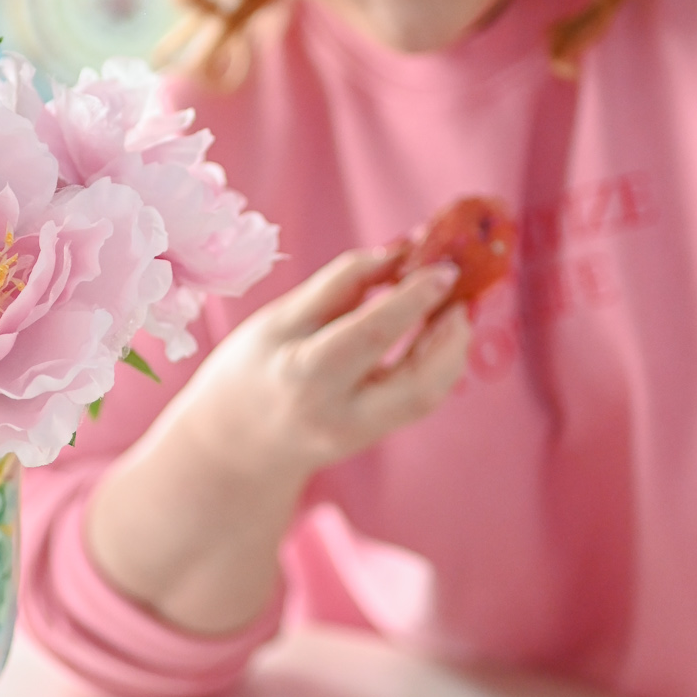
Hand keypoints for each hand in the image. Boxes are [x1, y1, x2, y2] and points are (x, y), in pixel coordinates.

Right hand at [165, 245, 471, 486]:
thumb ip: (340, 284)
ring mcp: (360, 435)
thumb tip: (398, 252)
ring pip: (428, 396)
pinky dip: (439, 364)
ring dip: (452, 348)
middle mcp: (338, 414)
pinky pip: (420, 401)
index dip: (414, 297)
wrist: (236, 445)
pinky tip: (438, 334)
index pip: (372, 333)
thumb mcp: (281, 318)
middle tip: (460, 293)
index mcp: (304, 375)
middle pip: (417, 382)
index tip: (444, 267)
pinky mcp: (374, 439)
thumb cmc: (252, 369)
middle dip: (450, 334)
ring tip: (453, 309)